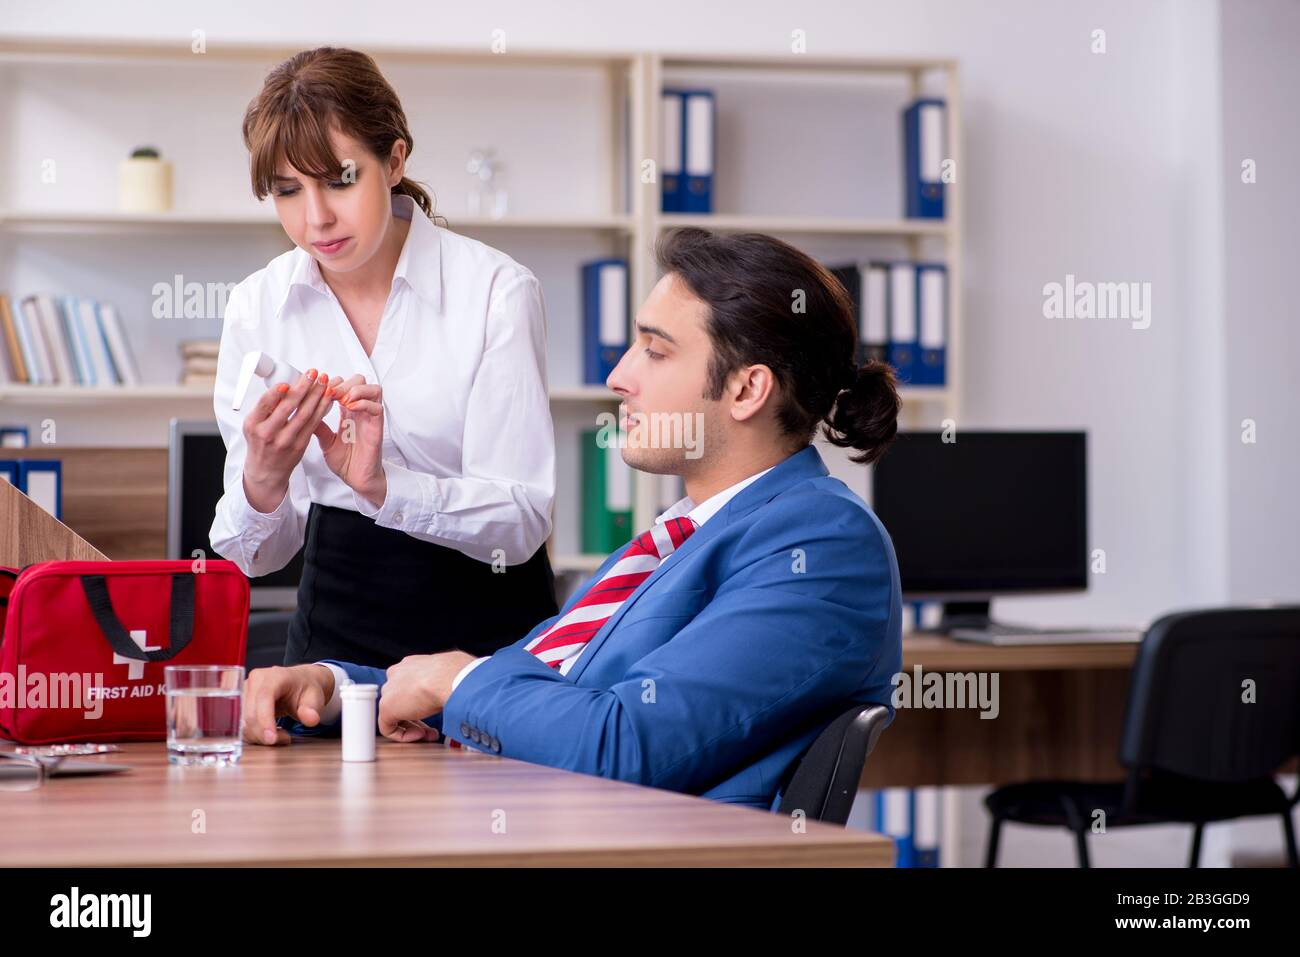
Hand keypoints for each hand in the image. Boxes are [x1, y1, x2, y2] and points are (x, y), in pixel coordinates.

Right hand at [242, 368, 343, 512]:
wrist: (266, 470)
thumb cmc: (260, 442)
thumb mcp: (254, 424)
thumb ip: (266, 407)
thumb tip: (285, 385)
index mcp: (253, 424)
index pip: (264, 405)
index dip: (275, 393)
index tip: (286, 383)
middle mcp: (268, 433)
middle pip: (288, 407)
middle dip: (303, 388)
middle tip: (313, 373)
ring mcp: (285, 441)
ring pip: (304, 415)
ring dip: (317, 395)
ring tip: (324, 382)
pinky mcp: (300, 445)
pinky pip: (313, 424)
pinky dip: (321, 409)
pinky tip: (326, 398)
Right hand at [242, 664, 335, 745]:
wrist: (299, 683)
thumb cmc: (305, 689)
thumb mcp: (315, 697)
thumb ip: (312, 709)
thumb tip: (311, 719)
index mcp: (273, 676)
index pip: (263, 698)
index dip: (265, 719)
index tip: (271, 739)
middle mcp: (255, 681)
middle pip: (250, 713)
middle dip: (264, 733)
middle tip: (284, 739)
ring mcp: (244, 691)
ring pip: (243, 722)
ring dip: (259, 736)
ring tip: (281, 736)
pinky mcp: (240, 703)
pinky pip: (241, 724)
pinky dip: (254, 734)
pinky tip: (270, 733)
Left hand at [313, 376, 386, 506]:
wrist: (356, 478)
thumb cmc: (345, 461)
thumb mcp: (325, 440)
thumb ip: (318, 425)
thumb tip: (302, 412)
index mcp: (348, 412)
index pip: (345, 385)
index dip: (333, 383)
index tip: (320, 390)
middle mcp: (360, 412)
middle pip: (360, 381)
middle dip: (344, 382)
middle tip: (331, 392)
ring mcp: (370, 418)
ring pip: (373, 389)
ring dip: (357, 389)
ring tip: (343, 398)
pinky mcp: (376, 427)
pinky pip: (377, 407)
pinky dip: (364, 403)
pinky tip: (351, 407)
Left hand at [377, 651, 477, 742]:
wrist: (448, 677)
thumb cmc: (455, 673)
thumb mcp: (448, 673)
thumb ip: (442, 682)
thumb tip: (453, 689)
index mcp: (410, 665)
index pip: (409, 687)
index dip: (421, 704)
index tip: (434, 711)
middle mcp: (396, 675)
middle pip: (401, 701)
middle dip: (418, 719)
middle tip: (432, 729)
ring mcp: (389, 690)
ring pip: (394, 715)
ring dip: (413, 728)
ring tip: (430, 734)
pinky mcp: (386, 707)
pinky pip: (388, 727)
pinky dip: (403, 736)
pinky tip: (420, 735)